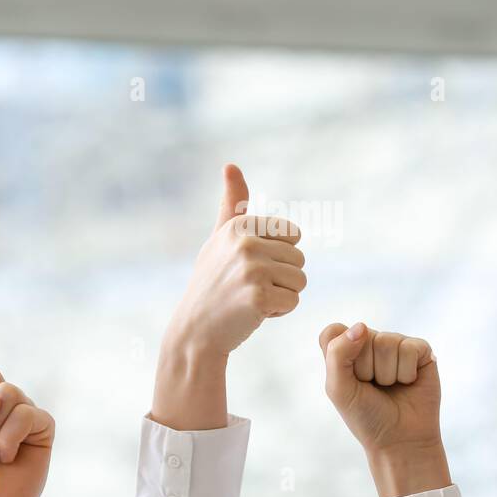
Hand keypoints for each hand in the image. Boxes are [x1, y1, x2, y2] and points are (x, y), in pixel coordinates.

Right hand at [151, 164, 306, 430]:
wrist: (195, 331)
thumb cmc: (211, 283)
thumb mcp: (219, 239)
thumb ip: (232, 204)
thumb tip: (231, 165)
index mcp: (239, 225)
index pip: (292, 236)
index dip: (277, 257)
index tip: (249, 267)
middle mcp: (245, 243)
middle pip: (299, 259)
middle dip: (282, 278)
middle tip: (250, 288)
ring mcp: (251, 270)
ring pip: (300, 281)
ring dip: (282, 295)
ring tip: (252, 300)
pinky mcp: (258, 297)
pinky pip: (293, 302)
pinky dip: (278, 312)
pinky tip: (253, 314)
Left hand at [319, 322, 448, 496]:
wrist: (400, 440)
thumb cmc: (366, 416)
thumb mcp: (339, 389)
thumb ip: (338, 354)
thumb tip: (361, 326)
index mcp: (345, 351)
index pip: (334, 331)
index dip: (340, 353)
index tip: (349, 379)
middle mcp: (370, 343)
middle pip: (362, 336)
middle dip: (366, 369)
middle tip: (374, 388)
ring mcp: (396, 345)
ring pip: (387, 342)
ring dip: (387, 374)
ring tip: (391, 387)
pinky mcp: (420, 351)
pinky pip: (410, 348)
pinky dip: (407, 373)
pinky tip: (408, 383)